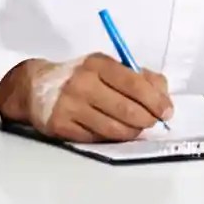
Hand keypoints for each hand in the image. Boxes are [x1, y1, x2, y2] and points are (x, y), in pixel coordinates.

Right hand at [0, 53, 172, 142]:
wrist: (36, 86)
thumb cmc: (80, 76)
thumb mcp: (108, 66)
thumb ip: (139, 77)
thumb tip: (163, 96)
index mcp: (97, 64)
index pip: (134, 84)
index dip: (155, 100)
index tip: (167, 111)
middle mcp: (83, 84)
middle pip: (126, 110)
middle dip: (147, 119)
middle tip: (154, 122)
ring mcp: (70, 106)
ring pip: (113, 129)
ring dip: (132, 132)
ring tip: (136, 128)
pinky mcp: (61, 126)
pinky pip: (97, 139)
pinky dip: (111, 138)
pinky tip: (115, 132)